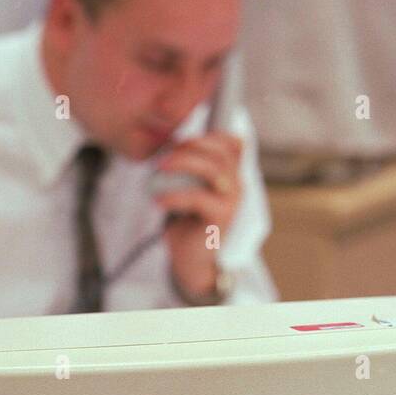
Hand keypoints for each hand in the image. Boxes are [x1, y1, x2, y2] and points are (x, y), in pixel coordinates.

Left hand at [154, 132, 242, 299]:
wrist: (190, 258)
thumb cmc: (187, 221)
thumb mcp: (188, 188)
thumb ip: (189, 167)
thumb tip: (170, 142)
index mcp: (232, 175)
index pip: (231, 143)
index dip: (208, 136)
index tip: (180, 141)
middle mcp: (237, 185)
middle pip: (220, 152)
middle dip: (191, 147)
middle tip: (164, 155)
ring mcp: (232, 201)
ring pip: (213, 170)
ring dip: (184, 164)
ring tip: (160, 168)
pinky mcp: (221, 218)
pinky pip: (198, 197)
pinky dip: (175, 196)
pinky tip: (158, 200)